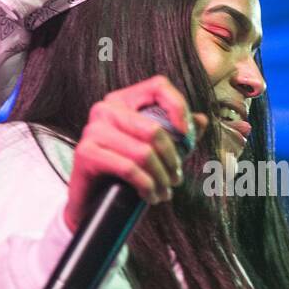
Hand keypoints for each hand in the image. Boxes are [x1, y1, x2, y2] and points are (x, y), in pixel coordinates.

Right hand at [64, 75, 210, 231]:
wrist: (91, 202)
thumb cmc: (123, 172)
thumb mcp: (155, 151)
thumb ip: (177, 134)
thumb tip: (201, 120)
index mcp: (123, 100)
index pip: (158, 86)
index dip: (179, 107)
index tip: (188, 136)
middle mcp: (105, 109)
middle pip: (154, 128)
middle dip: (173, 159)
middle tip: (176, 179)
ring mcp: (93, 130)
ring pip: (144, 152)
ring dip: (161, 178)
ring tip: (164, 193)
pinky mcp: (86, 153)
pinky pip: (129, 169)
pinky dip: (147, 186)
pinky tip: (150, 196)